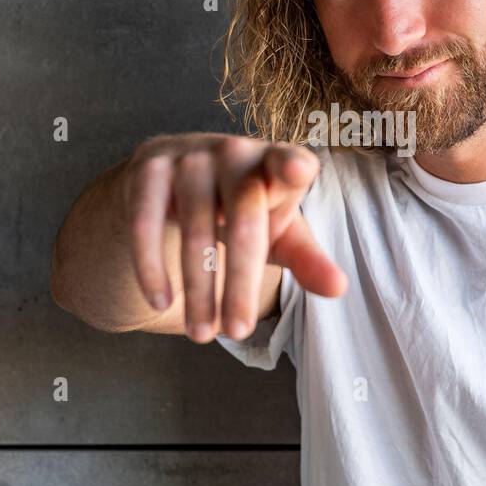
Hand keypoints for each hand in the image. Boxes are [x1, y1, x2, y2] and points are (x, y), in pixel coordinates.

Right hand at [119, 133, 347, 341]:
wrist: (178, 180)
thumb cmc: (243, 209)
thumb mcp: (278, 233)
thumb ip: (307, 259)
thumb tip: (339, 288)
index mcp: (275, 163)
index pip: (289, 162)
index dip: (293, 165)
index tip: (298, 171)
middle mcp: (234, 152)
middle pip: (243, 221)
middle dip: (240, 284)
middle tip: (238, 332)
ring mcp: (189, 157)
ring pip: (195, 229)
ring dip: (198, 289)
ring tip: (202, 333)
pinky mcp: (149, 168)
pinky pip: (146, 223)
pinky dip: (151, 266)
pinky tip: (159, 301)